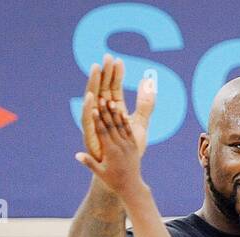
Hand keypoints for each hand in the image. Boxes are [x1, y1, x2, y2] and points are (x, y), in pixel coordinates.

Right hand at [76, 93, 146, 198]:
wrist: (131, 186)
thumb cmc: (112, 181)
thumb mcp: (99, 172)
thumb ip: (89, 162)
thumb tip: (77, 155)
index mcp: (110, 151)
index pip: (102, 132)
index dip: (97, 119)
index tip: (93, 108)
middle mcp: (119, 146)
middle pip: (111, 125)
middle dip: (105, 112)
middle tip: (101, 99)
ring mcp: (128, 145)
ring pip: (120, 126)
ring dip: (115, 113)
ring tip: (110, 101)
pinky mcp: (134, 145)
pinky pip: (129, 131)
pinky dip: (125, 121)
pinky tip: (121, 112)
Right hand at [78, 55, 155, 173]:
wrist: (123, 177)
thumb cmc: (128, 151)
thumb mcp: (140, 125)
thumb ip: (146, 105)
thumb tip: (149, 82)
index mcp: (113, 113)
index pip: (114, 89)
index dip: (116, 76)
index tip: (118, 60)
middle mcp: (103, 117)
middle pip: (103, 91)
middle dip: (104, 74)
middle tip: (105, 57)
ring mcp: (98, 127)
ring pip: (95, 102)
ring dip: (94, 85)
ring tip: (95, 70)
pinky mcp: (94, 139)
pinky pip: (90, 121)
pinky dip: (90, 109)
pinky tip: (91, 97)